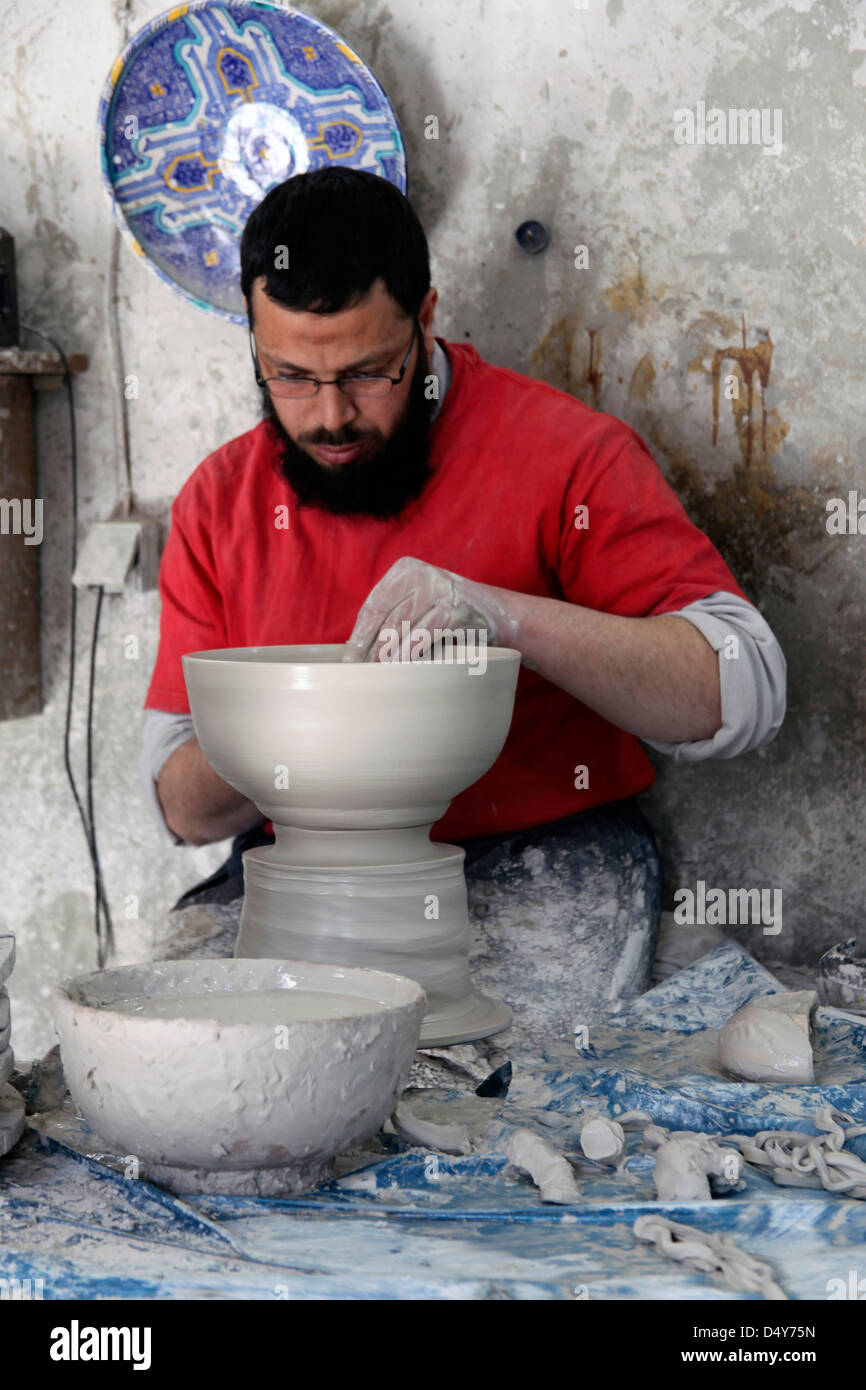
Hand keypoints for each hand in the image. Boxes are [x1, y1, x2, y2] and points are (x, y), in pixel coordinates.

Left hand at [343, 556, 519, 661]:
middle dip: (368, 648)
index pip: (373, 606)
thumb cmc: (448, 614)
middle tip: (358, 673)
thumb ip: (392, 615)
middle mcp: (421, 574)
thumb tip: (354, 648)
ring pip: (401, 626)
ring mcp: (440, 589)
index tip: (348, 661)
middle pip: (384, 616)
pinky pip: (423, 635)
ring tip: (375, 675)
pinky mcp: (456, 609)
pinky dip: (408, 654)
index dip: (359, 636)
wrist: (496, 614)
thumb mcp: (418, 603)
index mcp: (405, 570)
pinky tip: (399, 669)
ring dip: (386, 654)